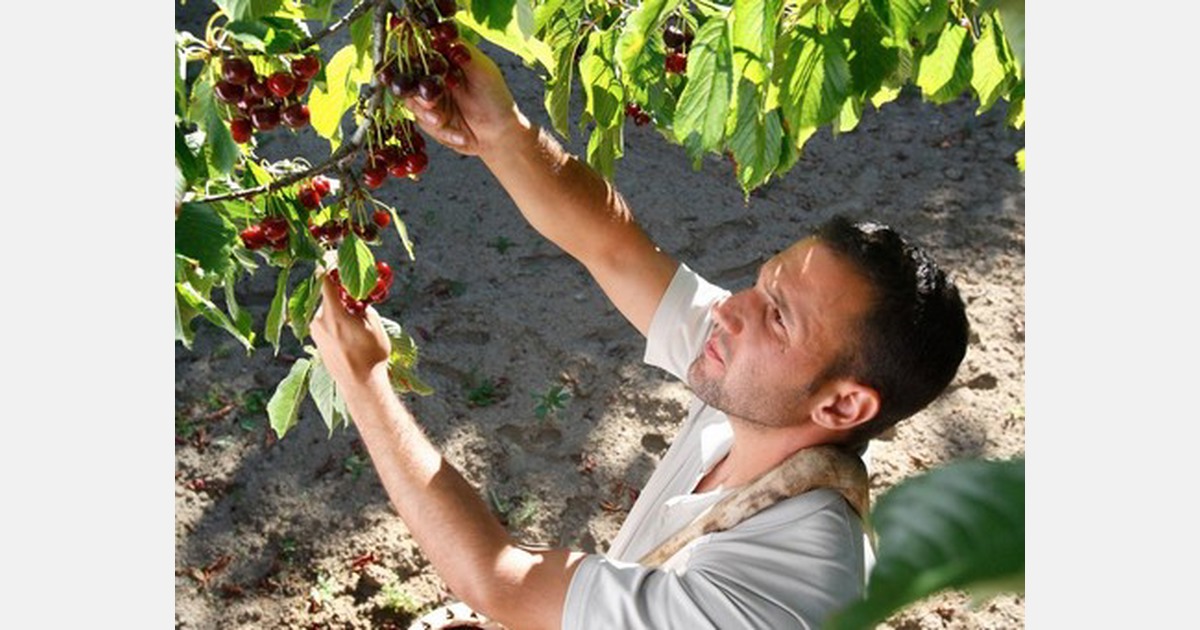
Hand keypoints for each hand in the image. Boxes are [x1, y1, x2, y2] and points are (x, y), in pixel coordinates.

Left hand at [310, 271, 390, 386]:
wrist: (360, 384)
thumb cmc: (372, 355)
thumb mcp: (374, 324)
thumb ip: (363, 305)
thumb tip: (357, 296)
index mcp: (333, 314)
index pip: (323, 279)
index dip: (328, 263)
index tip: (333, 254)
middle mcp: (319, 321)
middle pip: (325, 293)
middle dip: (338, 288)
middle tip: (353, 287)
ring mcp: (315, 332)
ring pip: (325, 308)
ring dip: (337, 305)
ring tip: (355, 312)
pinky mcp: (317, 341)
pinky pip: (324, 321)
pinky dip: (335, 317)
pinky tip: (349, 327)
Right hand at [405, 40, 525, 157]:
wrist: (499, 134)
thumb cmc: (496, 99)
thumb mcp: (483, 71)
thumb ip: (464, 53)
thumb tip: (444, 35)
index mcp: (444, 61)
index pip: (420, 55)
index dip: (415, 62)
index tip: (421, 74)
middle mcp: (433, 78)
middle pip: (408, 80)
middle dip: (419, 93)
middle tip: (431, 103)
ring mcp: (429, 100)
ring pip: (412, 103)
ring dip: (427, 114)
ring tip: (442, 121)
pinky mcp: (429, 120)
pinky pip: (423, 124)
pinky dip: (442, 132)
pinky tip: (461, 136)